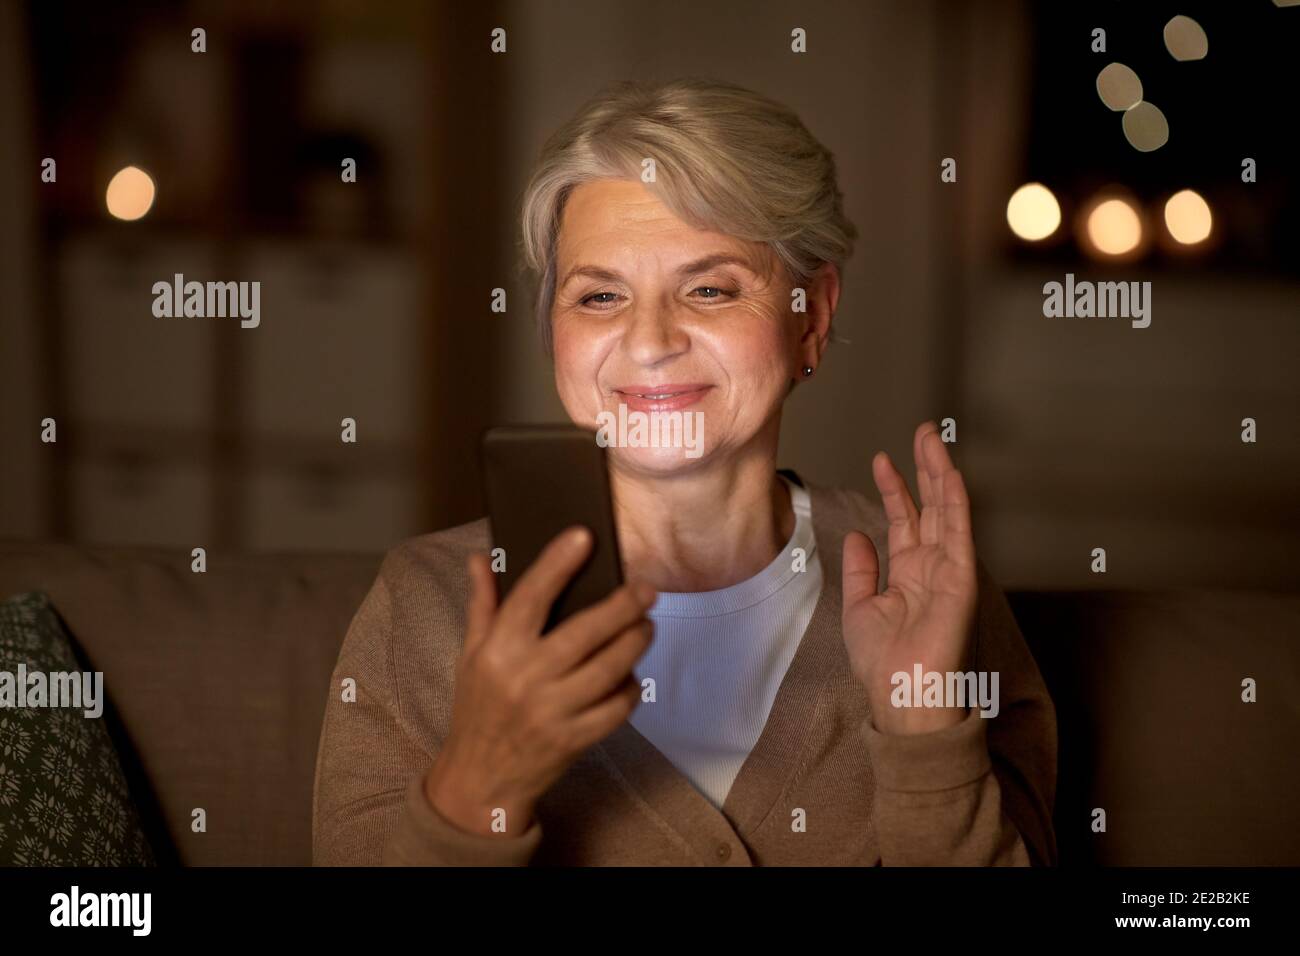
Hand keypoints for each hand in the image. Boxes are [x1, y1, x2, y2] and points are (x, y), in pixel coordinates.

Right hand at [425, 526, 655, 835]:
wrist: (480, 779)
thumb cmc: (478, 708)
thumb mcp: (470, 655)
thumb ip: (482, 604)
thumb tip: (481, 558)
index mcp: (498, 651)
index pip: (530, 596)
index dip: (557, 564)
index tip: (584, 536)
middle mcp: (525, 678)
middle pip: (585, 632)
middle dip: (624, 605)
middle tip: (646, 588)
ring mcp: (552, 711)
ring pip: (609, 668)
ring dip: (635, 642)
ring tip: (645, 625)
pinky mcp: (574, 739)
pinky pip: (617, 707)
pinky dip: (631, 688)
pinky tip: (632, 674)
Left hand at [841, 421, 977, 735]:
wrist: (902, 694)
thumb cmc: (882, 662)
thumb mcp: (858, 607)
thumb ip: (860, 570)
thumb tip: (859, 535)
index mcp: (907, 573)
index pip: (904, 520)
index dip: (895, 489)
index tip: (882, 460)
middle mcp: (930, 566)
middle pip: (929, 506)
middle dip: (924, 468)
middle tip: (921, 432)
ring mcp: (949, 569)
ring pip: (946, 510)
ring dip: (940, 473)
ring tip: (931, 438)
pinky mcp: (962, 578)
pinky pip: (960, 532)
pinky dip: (955, 502)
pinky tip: (949, 474)